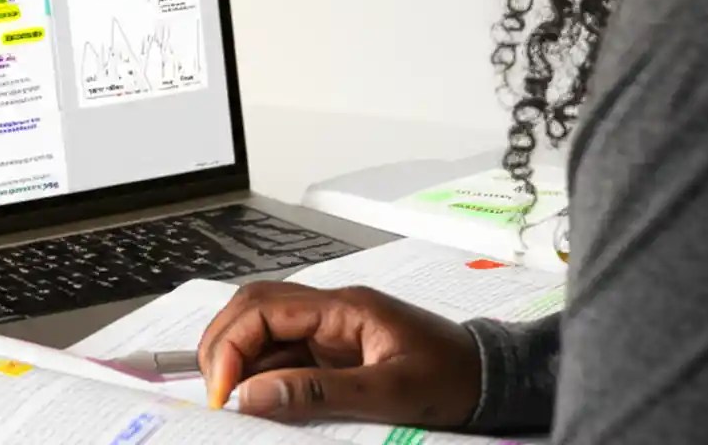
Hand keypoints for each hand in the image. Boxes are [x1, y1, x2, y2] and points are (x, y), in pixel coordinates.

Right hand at [197, 282, 481, 426]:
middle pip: (253, 308)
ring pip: (262, 329)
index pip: (263, 309)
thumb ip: (318, 392)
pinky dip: (260, 374)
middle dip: (223, 345)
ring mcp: (330, 328)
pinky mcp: (333, 350)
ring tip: (229, 400)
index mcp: (344, 307)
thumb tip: (252, 395)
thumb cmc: (453, 378)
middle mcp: (330, 309)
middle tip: (215, 394)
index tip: (222, 392)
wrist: (492, 380)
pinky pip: (282, 353)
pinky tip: (256, 399)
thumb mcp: (388, 393)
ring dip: (238, 359)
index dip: (231, 346)